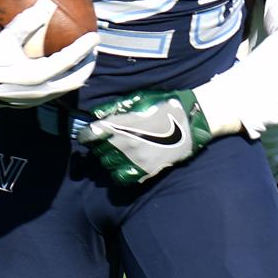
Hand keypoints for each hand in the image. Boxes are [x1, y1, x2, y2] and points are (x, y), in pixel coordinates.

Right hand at [0, 0, 99, 109]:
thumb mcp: (5, 40)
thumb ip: (25, 24)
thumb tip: (44, 5)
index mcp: (34, 75)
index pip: (66, 61)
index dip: (82, 49)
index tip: (94, 37)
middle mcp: (40, 91)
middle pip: (75, 80)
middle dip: (88, 64)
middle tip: (95, 49)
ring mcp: (38, 100)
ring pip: (68, 88)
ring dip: (80, 73)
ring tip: (86, 58)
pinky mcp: (35, 103)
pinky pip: (59, 91)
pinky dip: (68, 79)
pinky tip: (69, 68)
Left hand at [77, 89, 213, 185]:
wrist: (191, 122)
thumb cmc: (165, 106)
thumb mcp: (140, 98)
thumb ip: (116, 107)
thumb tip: (96, 114)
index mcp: (122, 123)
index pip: (91, 134)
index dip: (86, 136)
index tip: (87, 137)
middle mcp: (125, 142)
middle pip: (98, 151)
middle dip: (99, 147)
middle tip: (105, 144)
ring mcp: (135, 158)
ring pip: (107, 165)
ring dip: (108, 160)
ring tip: (116, 154)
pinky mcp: (145, 170)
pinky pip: (122, 178)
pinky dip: (118, 173)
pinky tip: (124, 166)